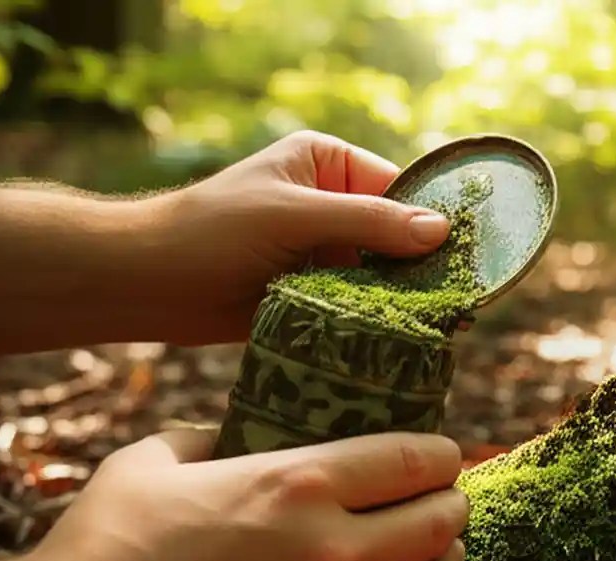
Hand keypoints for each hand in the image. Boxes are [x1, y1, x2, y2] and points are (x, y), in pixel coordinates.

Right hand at [25, 428, 467, 560]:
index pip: (414, 459)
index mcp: (297, 484)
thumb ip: (211, 436)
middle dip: (452, 503)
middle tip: (444, 498)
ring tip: (436, 549)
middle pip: (440, 522)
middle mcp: (331, 552)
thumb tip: (238, 435)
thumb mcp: (154, 461)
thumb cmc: (103, 550)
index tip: (443, 453)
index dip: (442, 452)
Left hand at [129, 131, 450, 344]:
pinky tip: (406, 341)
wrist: (146, 285)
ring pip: (379, 276)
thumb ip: (367, 223)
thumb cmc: (210, 233)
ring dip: (401, 299)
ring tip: (444, 326)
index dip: (431, 221)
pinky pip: (356, 305)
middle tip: (464, 301)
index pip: (399, 187)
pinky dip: (376, 321)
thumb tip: (440, 230)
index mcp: (326, 164)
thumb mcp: (294, 217)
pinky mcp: (310, 294)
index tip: (470, 256)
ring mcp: (320, 252)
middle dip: (422, 267)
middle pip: (395, 235)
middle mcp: (329, 204)